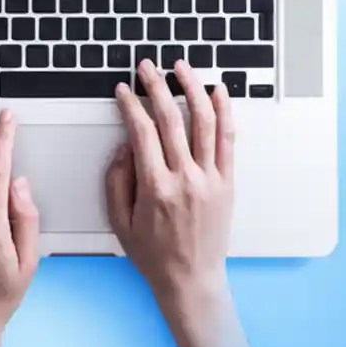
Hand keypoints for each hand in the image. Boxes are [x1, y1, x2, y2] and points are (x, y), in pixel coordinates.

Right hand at [106, 59, 234, 305]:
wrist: (192, 279)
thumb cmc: (153, 255)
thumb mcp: (120, 223)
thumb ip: (117, 181)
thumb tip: (124, 145)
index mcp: (155, 188)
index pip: (141, 132)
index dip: (130, 105)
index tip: (123, 89)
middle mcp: (185, 179)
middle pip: (171, 119)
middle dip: (156, 87)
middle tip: (147, 67)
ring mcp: (210, 179)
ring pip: (203, 122)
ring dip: (192, 88)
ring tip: (182, 67)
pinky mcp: (227, 182)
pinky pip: (228, 140)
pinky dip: (224, 112)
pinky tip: (218, 91)